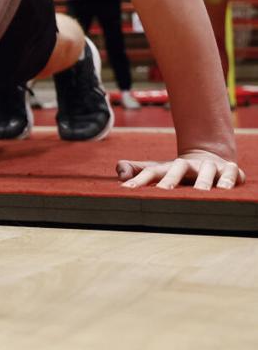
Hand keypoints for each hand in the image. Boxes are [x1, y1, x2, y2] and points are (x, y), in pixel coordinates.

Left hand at [117, 149, 243, 190]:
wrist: (209, 157)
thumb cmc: (178, 172)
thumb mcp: (159, 171)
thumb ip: (138, 172)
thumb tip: (120, 173)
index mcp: (168, 168)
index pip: (152, 172)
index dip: (139, 180)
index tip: (125, 189)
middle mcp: (188, 165)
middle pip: (178, 169)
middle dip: (170, 179)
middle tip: (162, 191)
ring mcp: (209, 166)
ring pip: (205, 171)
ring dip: (202, 181)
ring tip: (200, 192)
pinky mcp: (229, 170)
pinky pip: (230, 174)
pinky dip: (227, 180)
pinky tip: (223, 189)